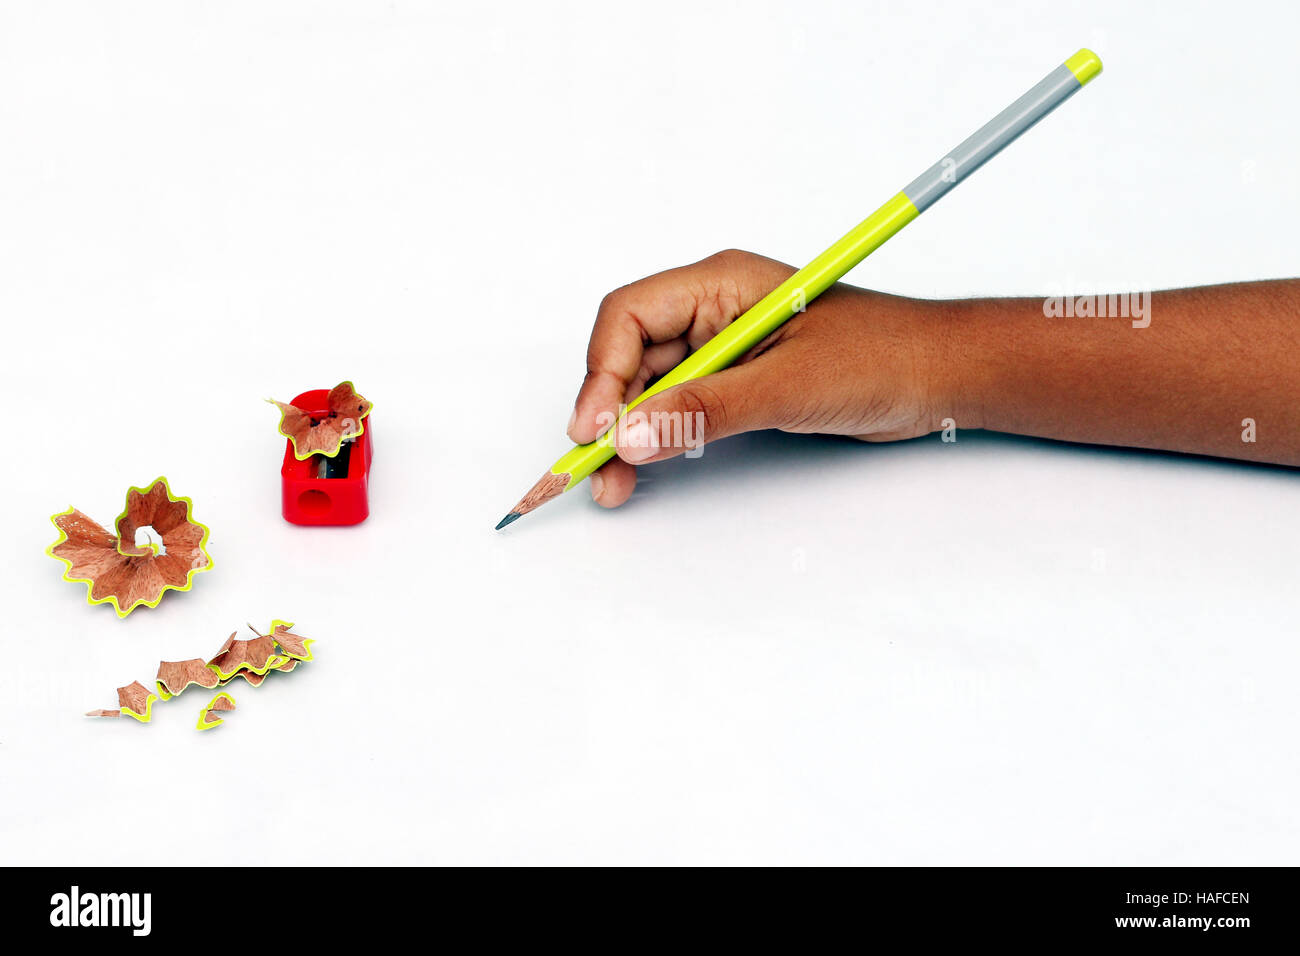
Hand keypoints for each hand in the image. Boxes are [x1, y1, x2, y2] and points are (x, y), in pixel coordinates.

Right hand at [568, 249, 947, 506]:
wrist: (941, 378)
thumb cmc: (885, 356)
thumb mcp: (789, 384)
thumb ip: (707, 408)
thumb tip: (632, 434)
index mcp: (721, 284)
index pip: (630, 316)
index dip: (602, 372)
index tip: (596, 428)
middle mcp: (713, 312)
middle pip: (630, 357)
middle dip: (608, 413)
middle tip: (598, 469)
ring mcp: (723, 350)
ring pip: (649, 389)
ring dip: (628, 434)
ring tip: (615, 483)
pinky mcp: (738, 384)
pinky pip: (680, 409)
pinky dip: (659, 439)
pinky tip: (646, 468)